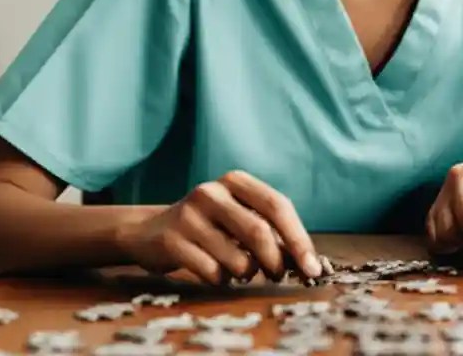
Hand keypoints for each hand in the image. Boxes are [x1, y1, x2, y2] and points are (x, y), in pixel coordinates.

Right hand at [115, 170, 322, 284]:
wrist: (149, 232)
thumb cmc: (210, 228)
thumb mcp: (239, 218)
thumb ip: (271, 234)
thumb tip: (309, 263)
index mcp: (236, 182)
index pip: (278, 206)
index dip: (299, 240)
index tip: (313, 268)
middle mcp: (212, 192)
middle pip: (259, 232)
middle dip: (276, 262)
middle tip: (278, 276)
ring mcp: (189, 215)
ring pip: (237, 258)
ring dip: (247, 274)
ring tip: (242, 272)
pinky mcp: (172, 240)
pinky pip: (212, 272)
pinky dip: (223, 280)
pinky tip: (217, 275)